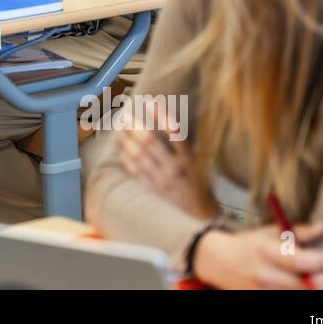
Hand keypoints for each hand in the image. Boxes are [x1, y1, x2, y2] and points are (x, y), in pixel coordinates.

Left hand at [118, 97, 214, 219]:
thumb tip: (169, 128)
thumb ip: (185, 150)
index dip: (160, 115)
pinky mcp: (152, 192)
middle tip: (126, 113)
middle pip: (149, 141)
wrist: (201, 221)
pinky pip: (135, 172)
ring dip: (126, 138)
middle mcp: (174, 169)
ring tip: (120, 126)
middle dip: (134, 125)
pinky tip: (122, 149)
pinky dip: (127, 159)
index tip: (149, 102)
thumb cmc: (202, 192)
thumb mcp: (202, 168)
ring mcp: (161, 181)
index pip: (174, 132)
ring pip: (138, 155)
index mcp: (190, 161)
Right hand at [192, 222, 322, 289]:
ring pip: (302, 296)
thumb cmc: (248, 245)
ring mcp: (265, 292)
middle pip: (304, 284)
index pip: (295, 259)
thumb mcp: (268, 232)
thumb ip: (296, 232)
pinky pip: (293, 302)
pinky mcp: (265, 301)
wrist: (218, 262)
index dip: (317, 260)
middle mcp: (266, 275)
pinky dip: (312, 300)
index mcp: (265, 252)